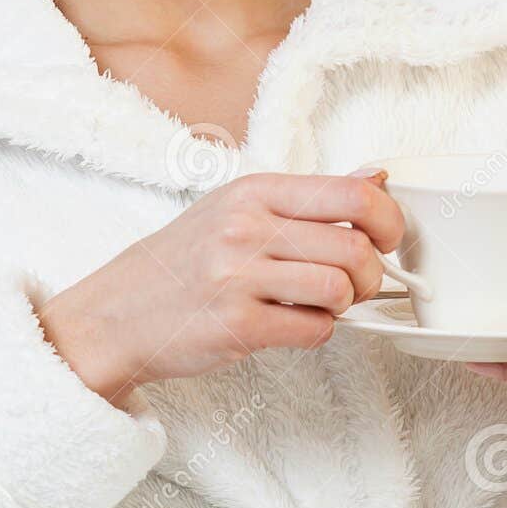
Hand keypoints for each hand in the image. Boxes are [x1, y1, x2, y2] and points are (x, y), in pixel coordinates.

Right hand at [37, 169, 401, 407]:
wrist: (117, 314)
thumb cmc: (184, 260)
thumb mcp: (238, 209)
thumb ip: (310, 197)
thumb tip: (379, 175)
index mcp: (255, 191)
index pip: (352, 192)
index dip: (389, 219)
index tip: (389, 239)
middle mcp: (247, 227)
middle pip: (356, 247)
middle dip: (372, 274)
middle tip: (359, 284)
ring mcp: (240, 276)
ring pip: (341, 289)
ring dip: (346, 305)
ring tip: (322, 303)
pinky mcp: (238, 325)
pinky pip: (314, 329)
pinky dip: (317, 331)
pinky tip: (294, 323)